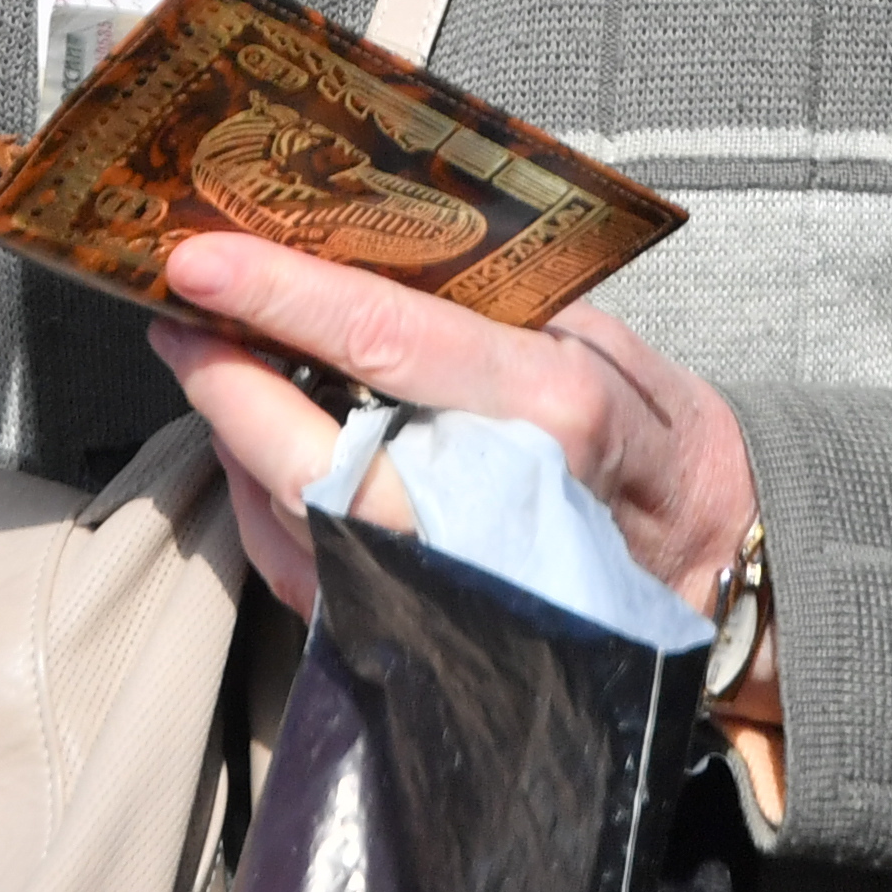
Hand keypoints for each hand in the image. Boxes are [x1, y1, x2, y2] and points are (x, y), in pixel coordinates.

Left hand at [148, 233, 754, 618]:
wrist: (714, 576)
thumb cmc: (657, 444)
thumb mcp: (606, 343)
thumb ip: (500, 307)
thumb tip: (374, 253)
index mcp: (548, 412)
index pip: (385, 341)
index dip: (279, 295)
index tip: (198, 260)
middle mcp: (489, 507)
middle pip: (307, 449)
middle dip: (222, 377)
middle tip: (177, 315)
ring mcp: (445, 589)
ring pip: (290, 513)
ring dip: (230, 434)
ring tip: (208, 361)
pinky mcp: (414, 637)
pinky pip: (300, 567)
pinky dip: (260, 503)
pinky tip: (255, 448)